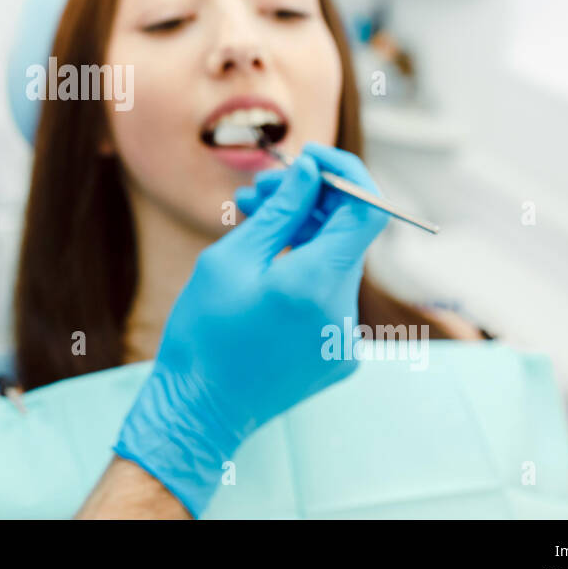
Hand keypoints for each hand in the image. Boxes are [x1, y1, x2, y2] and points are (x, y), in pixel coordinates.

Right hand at [113, 143, 387, 515]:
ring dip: (303, 234)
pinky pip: (329, 294)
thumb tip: (312, 173)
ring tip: (250, 221)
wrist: (200, 410)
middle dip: (309, 202)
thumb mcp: (231, 259)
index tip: (309, 158)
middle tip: (257, 191)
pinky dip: (303, 270)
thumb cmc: (204, 333)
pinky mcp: (337, 353)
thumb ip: (281, 212)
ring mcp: (345, 337)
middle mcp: (343, 312)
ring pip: (335, 262)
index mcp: (317, 283)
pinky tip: (264, 266)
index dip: (345, 172)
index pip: (367, 209)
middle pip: (347, 234)